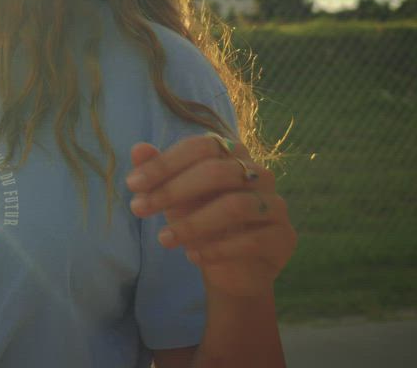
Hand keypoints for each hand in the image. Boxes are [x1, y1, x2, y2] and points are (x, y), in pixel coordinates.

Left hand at [126, 134, 296, 297]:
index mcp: (233, 155)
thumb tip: (138, 149)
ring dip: (192, 224)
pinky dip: (216, 249)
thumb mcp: (174, 198)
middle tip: (138, 210)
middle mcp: (259, 174)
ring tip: (163, 239)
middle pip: (217, 172)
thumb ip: (159, 173)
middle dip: (172, 191)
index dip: (165, 163)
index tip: (132, 184)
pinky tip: (192, 257)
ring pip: (234, 206)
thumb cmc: (200, 221)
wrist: (231, 269)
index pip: (201, 146)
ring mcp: (276, 205)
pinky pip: (251, 240)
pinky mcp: (284, 237)